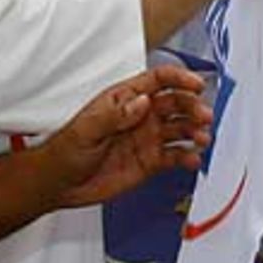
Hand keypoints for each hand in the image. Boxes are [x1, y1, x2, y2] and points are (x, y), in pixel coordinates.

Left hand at [44, 65, 211, 207]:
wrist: (59, 184)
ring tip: (202, 138)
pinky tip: (192, 159)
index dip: (180, 78)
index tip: (196, 84)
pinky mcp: (150, 161)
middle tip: (203, 116)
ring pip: (180, 128)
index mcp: (126, 99)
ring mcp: (147, 137)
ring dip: (195, 131)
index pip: (159, 80)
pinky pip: (175, 155)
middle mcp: (141, 115)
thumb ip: (114, 115)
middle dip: (193, 107)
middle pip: (176, 103)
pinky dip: (188, 156)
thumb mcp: (86, 128)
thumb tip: (140, 102)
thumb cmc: (65, 151)